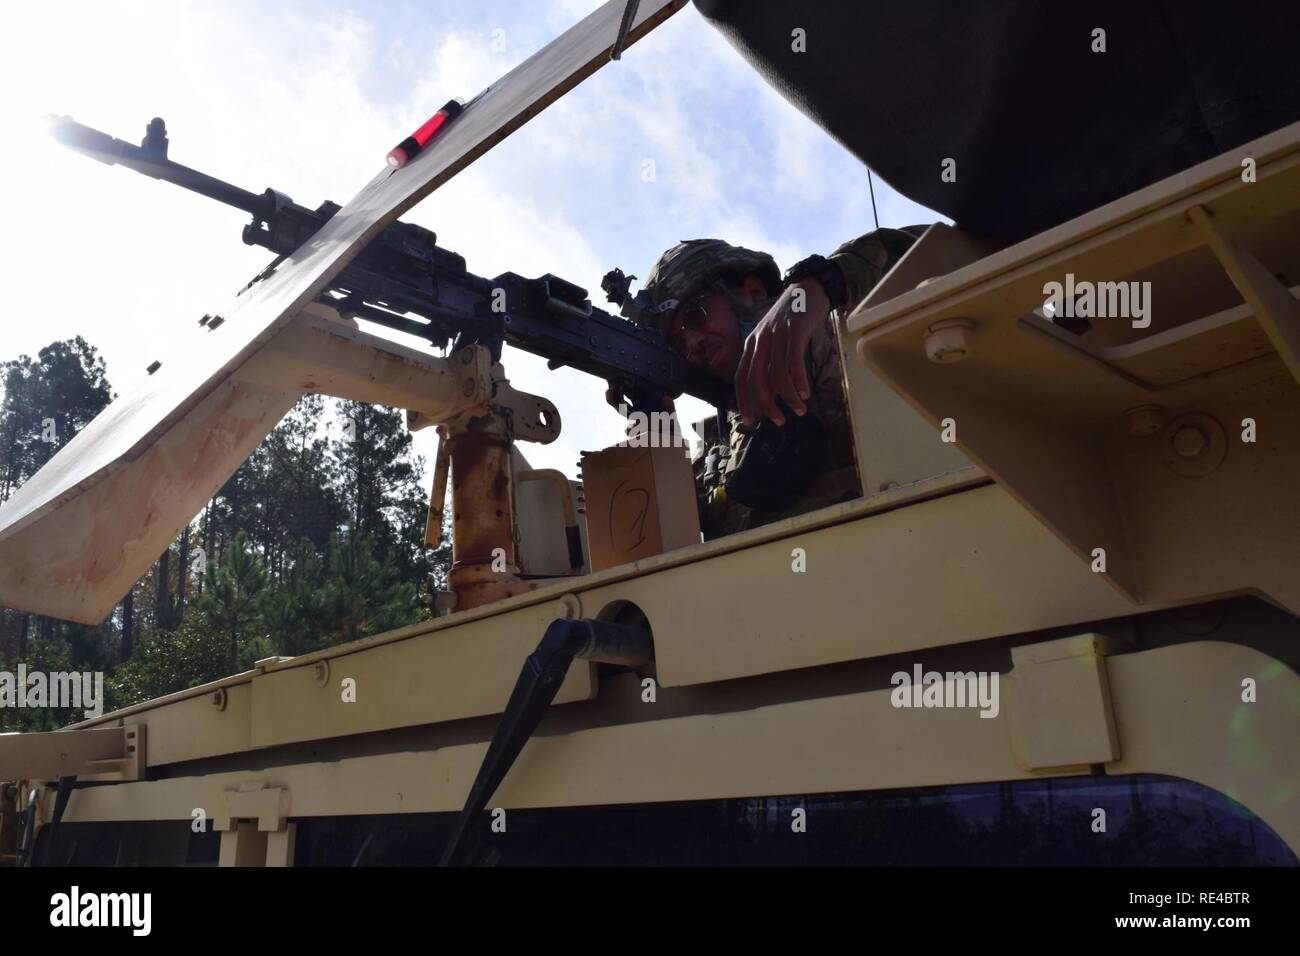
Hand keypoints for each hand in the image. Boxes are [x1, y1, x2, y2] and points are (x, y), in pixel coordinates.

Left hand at [735, 278, 829, 427]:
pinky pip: (793, 363)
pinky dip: (799, 382)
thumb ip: (769, 362)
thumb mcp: (774, 339)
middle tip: (778, 421)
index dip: (744, 402)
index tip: (750, 421)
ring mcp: (777, 336)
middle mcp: (760, 341)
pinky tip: (805, 393)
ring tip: (799, 410)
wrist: (808, 288)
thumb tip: (769, 393)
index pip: (741, 378)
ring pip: (777, 375)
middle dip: (765, 405)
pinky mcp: (794, 332)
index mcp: (752, 344)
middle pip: (756, 380)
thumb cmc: (792, 319)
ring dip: (788, 398)